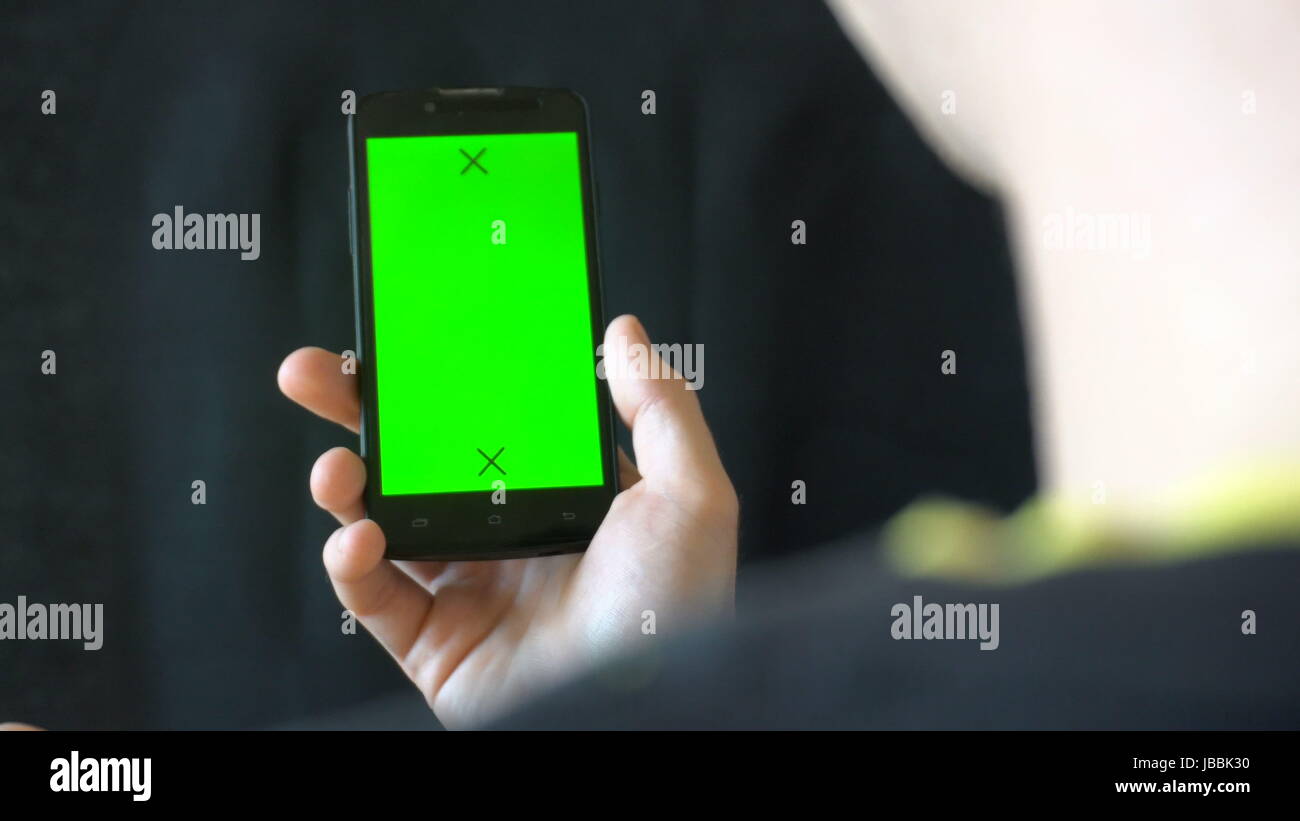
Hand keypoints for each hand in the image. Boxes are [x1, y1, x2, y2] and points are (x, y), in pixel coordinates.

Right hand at [278, 315, 737, 727]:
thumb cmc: (674, 615)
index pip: (493, 418)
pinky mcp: (435, 642)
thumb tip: (627, 333)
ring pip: (383, 520)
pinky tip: (359, 539)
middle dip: (364, 414)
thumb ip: (660, 409)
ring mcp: (470, 588)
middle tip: (320, 374)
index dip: (448, 377)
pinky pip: (374, 596)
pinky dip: (350, 563)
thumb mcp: (691, 496)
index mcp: (566, 495)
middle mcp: (512, 536)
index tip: (412, 336)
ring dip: (345, 485)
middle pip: (420, 460)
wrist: (637, 716)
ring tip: (337, 468)